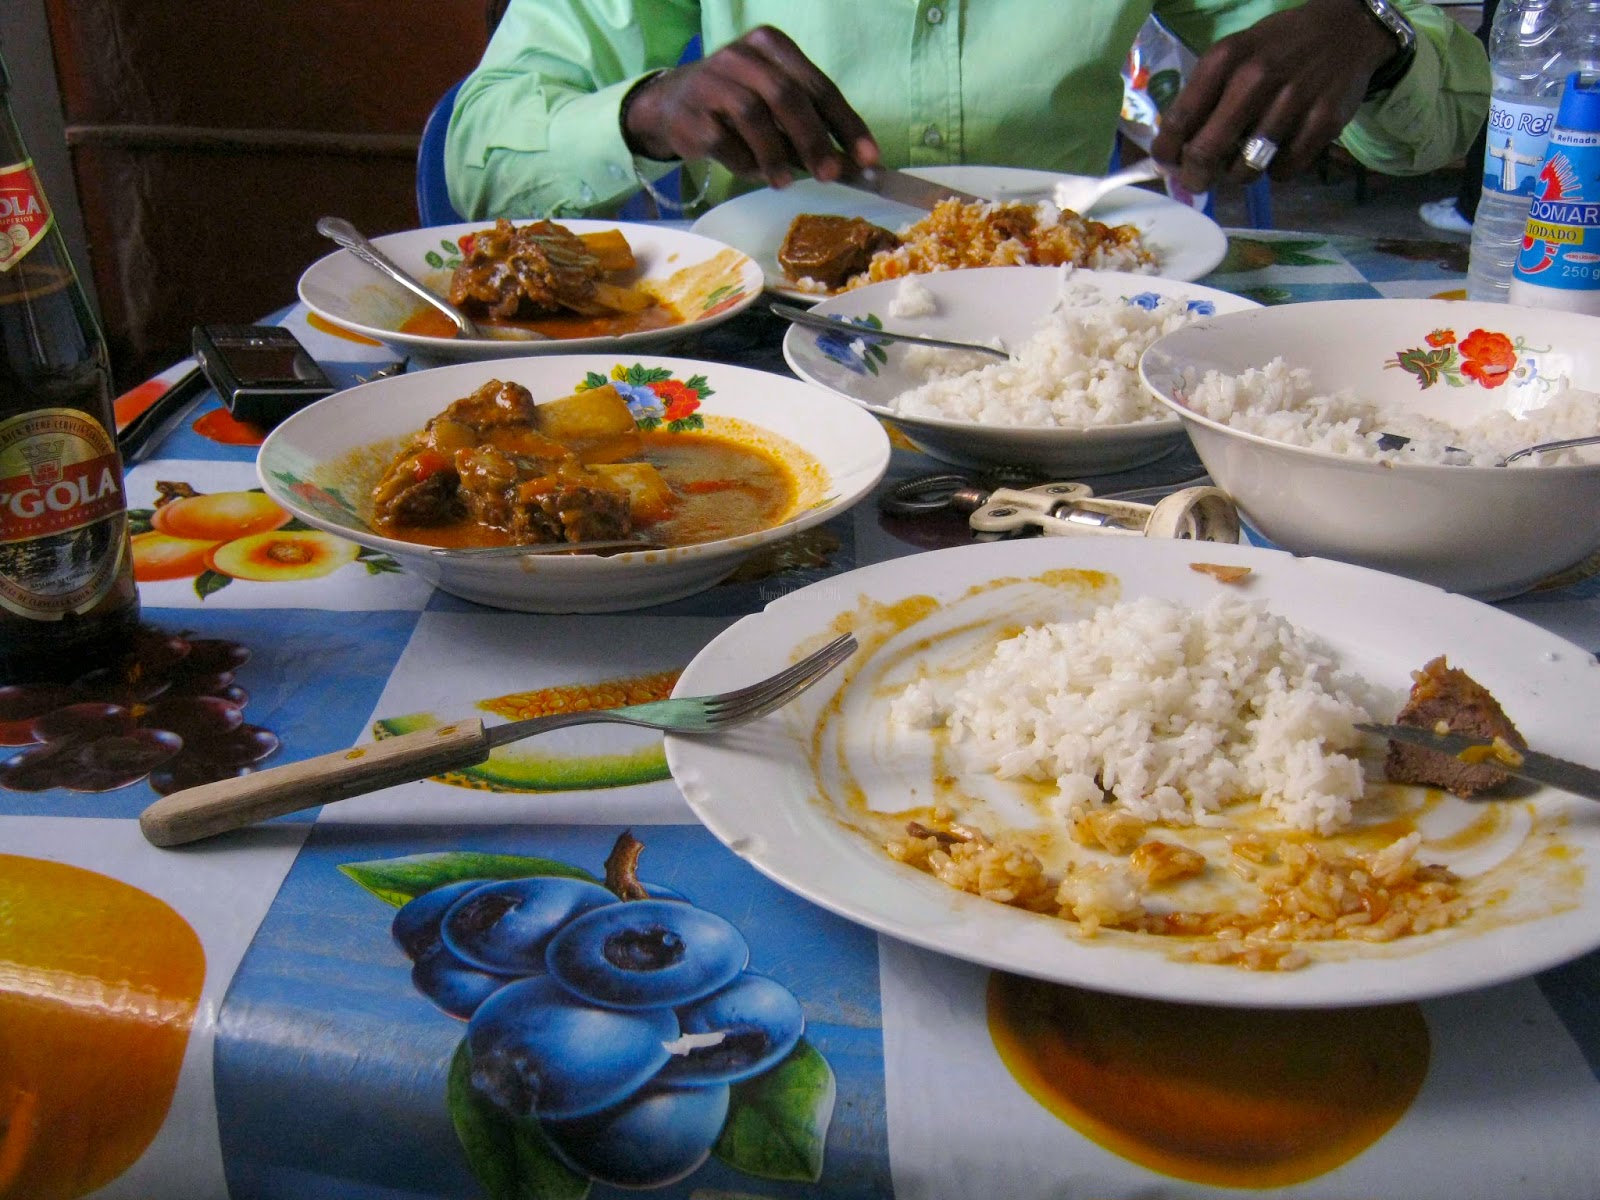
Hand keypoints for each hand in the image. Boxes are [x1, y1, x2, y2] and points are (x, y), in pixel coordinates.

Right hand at [621, 25, 879, 188]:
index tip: (868, 157)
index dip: (846, 123)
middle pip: (787, 97)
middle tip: (831, 174)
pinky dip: (744, 163)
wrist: (671, 106)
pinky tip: (753, 172)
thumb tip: (851, 165)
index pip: (817, 85)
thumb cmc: (736, 105)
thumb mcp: (775, 103)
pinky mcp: (691, 113)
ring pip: (754, 116)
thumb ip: (809, 126)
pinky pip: (724, 143)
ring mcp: (712, 81)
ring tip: (785, 181)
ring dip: (776, 155)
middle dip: (814, 140)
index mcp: (772, 46)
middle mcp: (742, 55)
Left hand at [1150, 0, 1400, 191]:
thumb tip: (1176, 148)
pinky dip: (1277, 171)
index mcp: (1225, 59)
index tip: (1166, 163)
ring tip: (1244, 159)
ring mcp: (1293, 100)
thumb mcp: (1235, 53)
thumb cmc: (1278, 46)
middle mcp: (1255, 78)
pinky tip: (1279, 152)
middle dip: (1195, 177)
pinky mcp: (1324, 121)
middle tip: (1197, 181)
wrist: (1347, 28)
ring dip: (1238, 174)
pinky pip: (1284, 170)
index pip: (1179, 120)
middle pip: (1206, 153)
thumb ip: (1205, 95)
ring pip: (1246, 169)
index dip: (1166, 152)